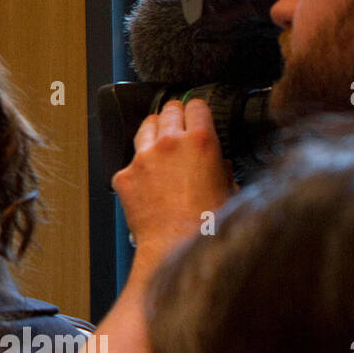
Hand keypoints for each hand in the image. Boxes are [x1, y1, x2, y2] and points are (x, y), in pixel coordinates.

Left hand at [111, 98, 233, 260]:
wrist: (177, 246)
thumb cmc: (207, 225)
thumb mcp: (229, 190)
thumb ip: (221, 168)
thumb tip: (218, 165)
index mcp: (200, 142)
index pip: (196, 106)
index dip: (197, 110)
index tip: (196, 115)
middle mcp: (169, 143)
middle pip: (168, 110)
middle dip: (175, 116)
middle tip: (178, 127)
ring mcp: (142, 158)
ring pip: (145, 128)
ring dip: (154, 133)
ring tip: (161, 147)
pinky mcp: (123, 175)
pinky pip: (129, 162)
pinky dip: (138, 169)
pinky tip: (147, 183)